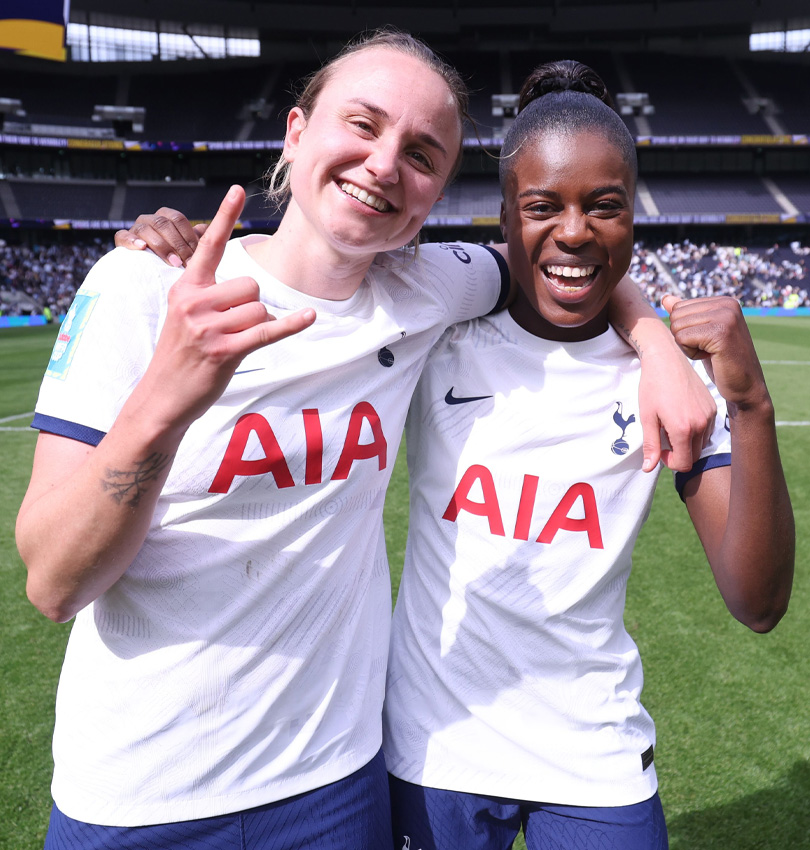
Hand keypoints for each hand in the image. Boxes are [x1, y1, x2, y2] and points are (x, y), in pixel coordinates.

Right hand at [115, 208, 206, 267]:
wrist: (150, 273)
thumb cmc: (174, 259)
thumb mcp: (188, 248)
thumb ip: (199, 237)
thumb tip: (212, 229)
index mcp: (167, 218)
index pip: (178, 219)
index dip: (188, 236)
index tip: (198, 254)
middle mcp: (150, 220)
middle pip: (163, 223)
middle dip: (177, 244)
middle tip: (187, 263)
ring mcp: (135, 228)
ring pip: (145, 229)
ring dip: (161, 246)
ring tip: (172, 262)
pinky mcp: (122, 240)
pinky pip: (122, 235)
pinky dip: (132, 241)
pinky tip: (142, 248)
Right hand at [133, 185, 314, 432]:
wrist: (162, 396)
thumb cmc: (180, 354)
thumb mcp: (183, 315)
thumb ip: (207, 293)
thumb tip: (249, 285)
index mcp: (185, 288)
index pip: (209, 246)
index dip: (225, 216)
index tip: (238, 189)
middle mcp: (193, 302)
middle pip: (251, 285)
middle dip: (251, 306)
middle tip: (230, 328)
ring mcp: (207, 327)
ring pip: (259, 309)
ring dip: (255, 326)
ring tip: (231, 343)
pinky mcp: (224, 351)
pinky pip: (267, 331)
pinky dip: (291, 325)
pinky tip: (309, 317)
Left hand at [638, 346, 716, 472]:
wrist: (666, 359)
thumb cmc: (652, 387)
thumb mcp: (647, 417)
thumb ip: (651, 445)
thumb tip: (648, 468)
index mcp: (683, 429)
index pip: (684, 464)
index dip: (670, 463)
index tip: (660, 450)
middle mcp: (701, 424)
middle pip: (694, 457)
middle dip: (678, 454)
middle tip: (663, 438)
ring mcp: (709, 416)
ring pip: (701, 444)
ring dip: (687, 443)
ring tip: (671, 425)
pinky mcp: (713, 408)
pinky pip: (707, 430)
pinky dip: (695, 431)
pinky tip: (682, 416)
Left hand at [662, 294, 769, 412]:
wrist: (745, 385)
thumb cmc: (721, 361)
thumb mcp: (701, 333)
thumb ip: (686, 314)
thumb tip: (665, 298)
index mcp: (723, 301)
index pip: (677, 308)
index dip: (685, 329)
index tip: (707, 341)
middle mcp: (727, 304)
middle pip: (675, 316)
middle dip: (684, 337)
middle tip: (708, 349)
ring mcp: (726, 316)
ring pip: (677, 328)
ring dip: (688, 346)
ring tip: (711, 353)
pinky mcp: (721, 332)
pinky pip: (682, 339)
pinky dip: (691, 353)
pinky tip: (711, 357)